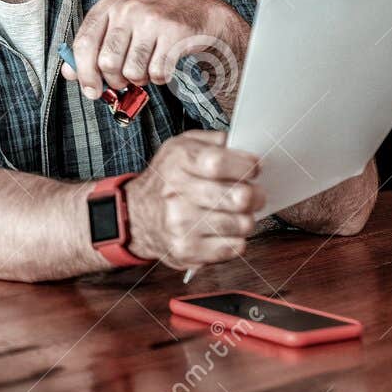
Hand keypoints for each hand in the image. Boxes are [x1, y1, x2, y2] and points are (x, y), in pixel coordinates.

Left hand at [62, 0, 245, 105]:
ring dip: (139, 80)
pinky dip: (160, 78)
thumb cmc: (153, 22)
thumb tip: (69, 73)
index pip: (83, 44)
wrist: (198, 11)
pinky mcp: (174, 33)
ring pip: (132, 71)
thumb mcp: (119, 26)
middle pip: (107, 62)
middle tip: (125, 79)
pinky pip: (157, 74)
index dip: (84, 73)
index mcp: (107, 7)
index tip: (90, 91)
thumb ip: (93, 47)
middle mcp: (127, 10)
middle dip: (115, 80)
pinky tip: (164, 65)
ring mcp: (151, 20)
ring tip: (146, 67)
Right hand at [124, 131, 265, 268]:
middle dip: (256, 195)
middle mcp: (175, 193)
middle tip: (252, 194)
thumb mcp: (181, 146)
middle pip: (239, 197)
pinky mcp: (188, 251)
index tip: (253, 168)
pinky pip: (236, 247)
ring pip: (244, 224)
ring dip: (245, 218)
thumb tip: (247, 145)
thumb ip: (215, 141)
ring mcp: (181, 225)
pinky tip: (222, 230)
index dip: (245, 165)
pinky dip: (235, 239)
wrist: (135, 215)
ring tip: (233, 213)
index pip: (219, 163)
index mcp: (177, 161)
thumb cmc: (166, 180)